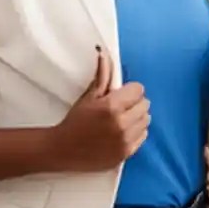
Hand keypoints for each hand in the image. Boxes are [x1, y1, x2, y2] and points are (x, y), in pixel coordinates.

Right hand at [48, 49, 149, 171]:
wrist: (62, 150)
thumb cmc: (75, 121)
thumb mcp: (88, 97)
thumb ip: (102, 76)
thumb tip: (105, 54)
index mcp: (112, 106)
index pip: (139, 89)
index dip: (130, 90)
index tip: (121, 94)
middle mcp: (122, 123)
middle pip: (145, 104)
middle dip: (134, 103)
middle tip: (121, 107)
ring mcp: (125, 140)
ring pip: (146, 120)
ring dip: (137, 117)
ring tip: (122, 119)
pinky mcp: (127, 152)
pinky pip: (143, 136)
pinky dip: (136, 132)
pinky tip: (123, 132)